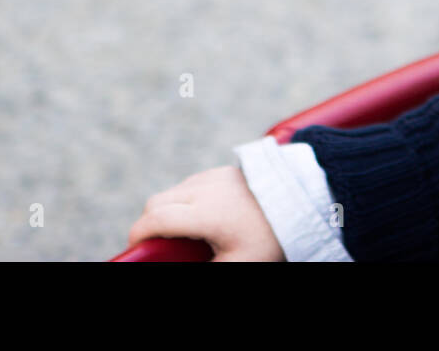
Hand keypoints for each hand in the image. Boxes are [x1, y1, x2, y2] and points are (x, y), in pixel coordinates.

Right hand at [128, 166, 286, 261]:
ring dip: (168, 209)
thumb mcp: (239, 263)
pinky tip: (203, 216)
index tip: (135, 247)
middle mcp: (205, 188)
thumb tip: (181, 263)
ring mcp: (214, 175)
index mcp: (205, 212)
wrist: (303, 199)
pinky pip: (192, 183)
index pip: (156, 219)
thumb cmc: (271, 236)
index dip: (138, 234)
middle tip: (157, 244)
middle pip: (158, 201)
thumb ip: (207, 268)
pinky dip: (186, 199)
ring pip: (174, 191)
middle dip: (150, 222)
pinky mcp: (223, 170)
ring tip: (184, 233)